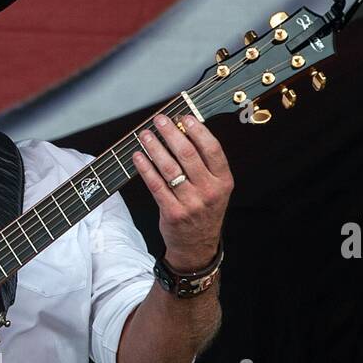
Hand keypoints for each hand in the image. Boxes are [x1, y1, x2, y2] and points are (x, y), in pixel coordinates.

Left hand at [132, 112, 233, 269]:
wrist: (197, 245)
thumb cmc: (204, 210)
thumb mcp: (216, 188)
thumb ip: (205, 164)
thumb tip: (184, 132)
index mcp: (223, 181)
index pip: (212, 149)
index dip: (197, 130)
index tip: (183, 117)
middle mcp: (209, 191)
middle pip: (188, 155)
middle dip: (171, 133)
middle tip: (159, 120)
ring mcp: (190, 203)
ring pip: (169, 168)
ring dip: (155, 147)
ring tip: (146, 134)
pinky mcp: (172, 212)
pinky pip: (155, 185)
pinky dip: (145, 168)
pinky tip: (138, 156)